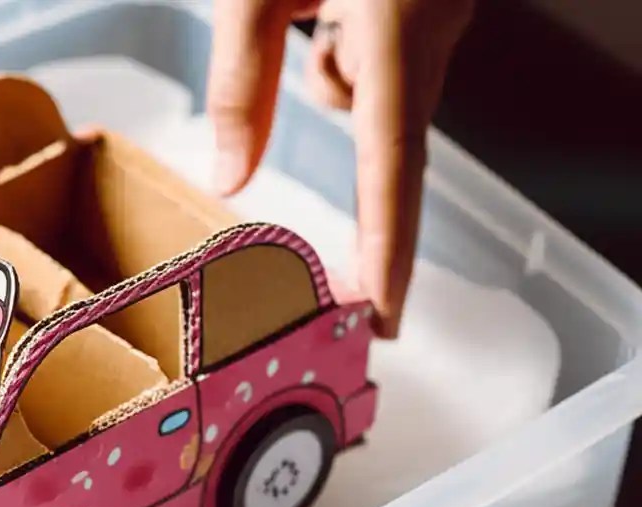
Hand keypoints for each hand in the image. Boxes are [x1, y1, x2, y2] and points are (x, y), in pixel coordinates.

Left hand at [208, 0, 473, 336]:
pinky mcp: (432, 10)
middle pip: (392, 143)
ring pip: (378, 100)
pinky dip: (347, 54)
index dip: (392, 245)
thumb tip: (230, 177)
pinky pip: (383, 65)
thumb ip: (241, 81)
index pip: (392, 160)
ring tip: (314, 14)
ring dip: (333, 80)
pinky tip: (329, 7)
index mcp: (397, 28)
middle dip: (376, 220)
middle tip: (356, 298)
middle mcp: (433, 34)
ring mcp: (441, 21)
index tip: (386, 311)